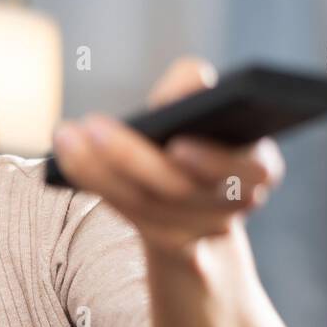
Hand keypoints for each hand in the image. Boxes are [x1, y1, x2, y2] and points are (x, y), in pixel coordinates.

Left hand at [50, 56, 285, 256]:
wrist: (204, 233)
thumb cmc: (197, 154)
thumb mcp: (199, 122)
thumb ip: (194, 97)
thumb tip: (195, 77)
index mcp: (259, 164)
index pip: (252, 165)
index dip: (215, 161)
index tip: (177, 146)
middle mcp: (241, 202)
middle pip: (183, 187)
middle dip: (133, 157)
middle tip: (93, 127)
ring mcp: (207, 231)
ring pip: (149, 202)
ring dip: (99, 167)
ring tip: (66, 136)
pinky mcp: (174, 249)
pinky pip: (133, 216)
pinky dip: (99, 183)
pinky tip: (67, 156)